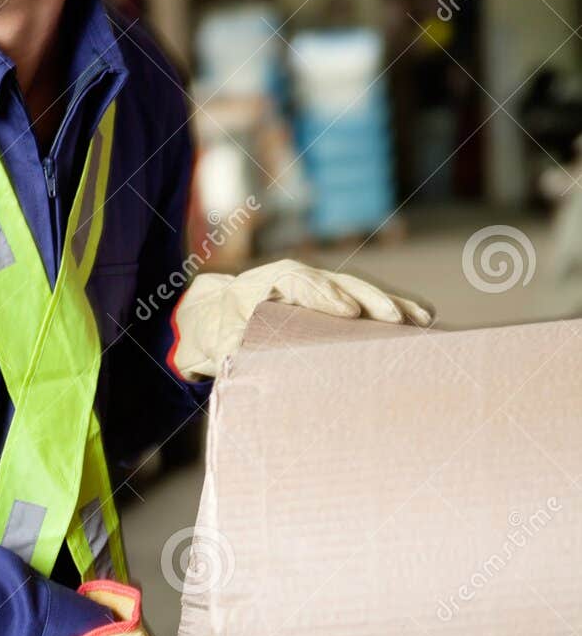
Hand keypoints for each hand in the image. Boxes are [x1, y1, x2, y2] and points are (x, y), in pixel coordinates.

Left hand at [171, 260, 433, 380]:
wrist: (220, 316)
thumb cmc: (218, 327)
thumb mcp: (214, 336)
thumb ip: (226, 344)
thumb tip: (237, 355)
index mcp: (271, 280)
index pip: (302, 282)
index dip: (326, 295)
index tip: (348, 312)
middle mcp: (302, 279)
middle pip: (341, 283)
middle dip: (370, 299)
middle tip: (395, 317)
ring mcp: (321, 289)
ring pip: (360, 293)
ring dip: (391, 305)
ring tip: (421, 320)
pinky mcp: (334, 305)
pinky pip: (365, 306)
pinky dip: (392, 312)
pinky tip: (421, 322)